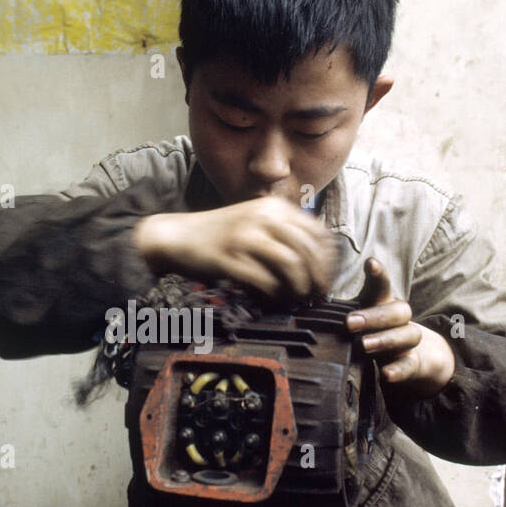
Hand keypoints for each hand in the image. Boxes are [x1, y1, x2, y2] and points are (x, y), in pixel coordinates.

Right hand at [134, 196, 336, 299]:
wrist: (177, 235)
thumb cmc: (220, 233)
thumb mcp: (255, 219)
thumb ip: (283, 229)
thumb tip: (318, 252)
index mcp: (273, 207)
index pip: (317, 232)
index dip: (328, 259)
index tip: (328, 276)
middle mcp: (262, 217)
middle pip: (307, 248)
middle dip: (319, 276)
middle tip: (319, 293)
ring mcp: (244, 236)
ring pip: (290, 263)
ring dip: (300, 286)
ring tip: (300, 297)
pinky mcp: (229, 258)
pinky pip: (263, 279)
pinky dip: (275, 293)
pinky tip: (276, 299)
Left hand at [347, 258, 455, 399]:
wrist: (405, 360)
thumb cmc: (371, 334)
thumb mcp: (355, 321)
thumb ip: (336, 314)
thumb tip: (305, 303)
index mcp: (383, 304)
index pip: (382, 286)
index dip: (378, 274)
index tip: (370, 263)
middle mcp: (399, 321)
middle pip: (398, 311)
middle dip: (374, 316)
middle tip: (350, 322)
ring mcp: (407, 342)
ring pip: (408, 335)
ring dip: (385, 339)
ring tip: (363, 345)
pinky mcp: (411, 364)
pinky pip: (409, 366)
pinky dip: (398, 370)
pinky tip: (386, 374)